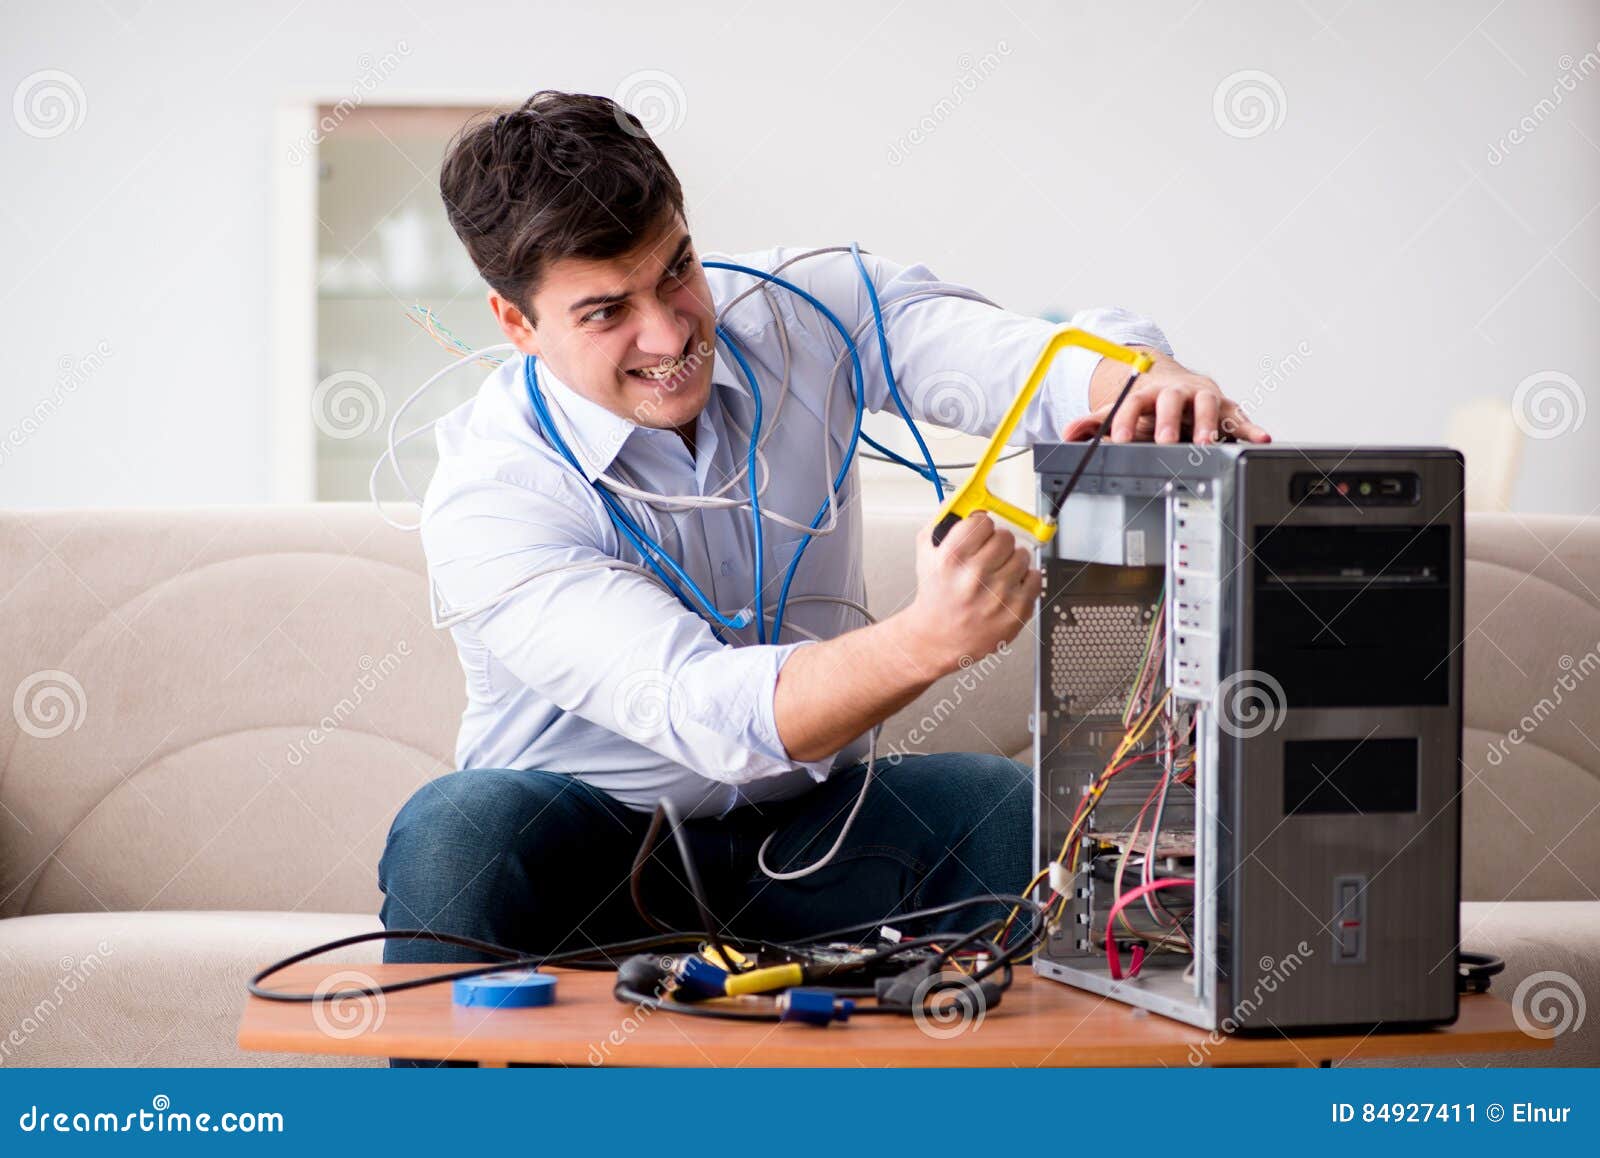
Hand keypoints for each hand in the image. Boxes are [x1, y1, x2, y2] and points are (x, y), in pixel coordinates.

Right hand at [896, 512, 1040, 676]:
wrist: (938, 637)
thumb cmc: (936, 595)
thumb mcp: (927, 553)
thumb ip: (944, 522)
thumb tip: (965, 498)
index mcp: (951, 558)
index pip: (982, 521)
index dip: (980, 526)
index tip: (978, 533)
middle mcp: (975, 576)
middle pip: (1006, 536)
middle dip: (997, 542)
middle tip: (988, 555)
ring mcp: (999, 595)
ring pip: (1022, 555)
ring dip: (1011, 561)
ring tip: (996, 574)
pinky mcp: (1016, 610)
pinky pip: (1035, 578)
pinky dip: (1024, 580)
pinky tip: (1007, 587)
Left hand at [1064, 350, 1270, 444]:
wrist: (1175, 383)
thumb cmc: (1148, 404)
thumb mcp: (1119, 410)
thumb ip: (1095, 422)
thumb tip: (1068, 432)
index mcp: (1148, 392)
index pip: (1132, 403)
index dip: (1123, 419)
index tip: (1116, 438)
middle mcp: (1176, 392)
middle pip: (1172, 400)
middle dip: (1168, 420)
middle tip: (1164, 441)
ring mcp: (1202, 397)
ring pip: (1208, 405)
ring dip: (1207, 423)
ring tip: (1206, 442)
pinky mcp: (1225, 407)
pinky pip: (1239, 416)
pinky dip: (1250, 427)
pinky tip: (1259, 438)